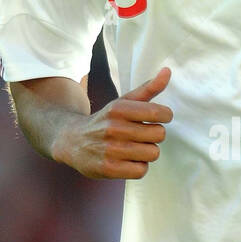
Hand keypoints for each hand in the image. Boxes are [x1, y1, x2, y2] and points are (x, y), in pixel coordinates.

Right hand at [56, 67, 172, 179]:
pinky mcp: (108, 169)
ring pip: (153, 153)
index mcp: (119, 109)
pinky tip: (127, 160)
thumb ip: (148, 88)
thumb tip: (168, 71)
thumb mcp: (124, 102)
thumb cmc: (106, 120)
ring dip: (146, 152)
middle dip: (154, 135)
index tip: (155, 118)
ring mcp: (110, 149)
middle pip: (159, 134)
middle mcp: (114, 128)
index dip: (164, 116)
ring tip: (133, 148)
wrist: (72, 141)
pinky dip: (138, 167)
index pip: (159, 113)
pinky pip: (142, 170)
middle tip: (140, 135)